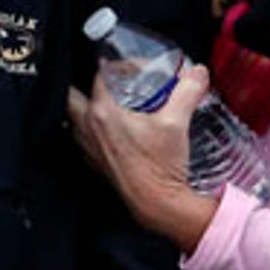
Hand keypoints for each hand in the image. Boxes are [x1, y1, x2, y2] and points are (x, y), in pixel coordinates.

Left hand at [68, 65, 219, 252]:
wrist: (156, 203)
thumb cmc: (160, 166)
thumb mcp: (177, 122)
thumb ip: (188, 91)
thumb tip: (197, 72)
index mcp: (103, 113)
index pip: (100, 76)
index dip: (118, 66)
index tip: (135, 69)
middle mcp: (88, 129)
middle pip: (71, 95)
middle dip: (84, 84)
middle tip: (107, 82)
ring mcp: (88, 148)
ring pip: (73, 118)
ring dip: (85, 108)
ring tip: (107, 103)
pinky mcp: (94, 163)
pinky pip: (81, 139)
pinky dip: (90, 130)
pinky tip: (110, 131)